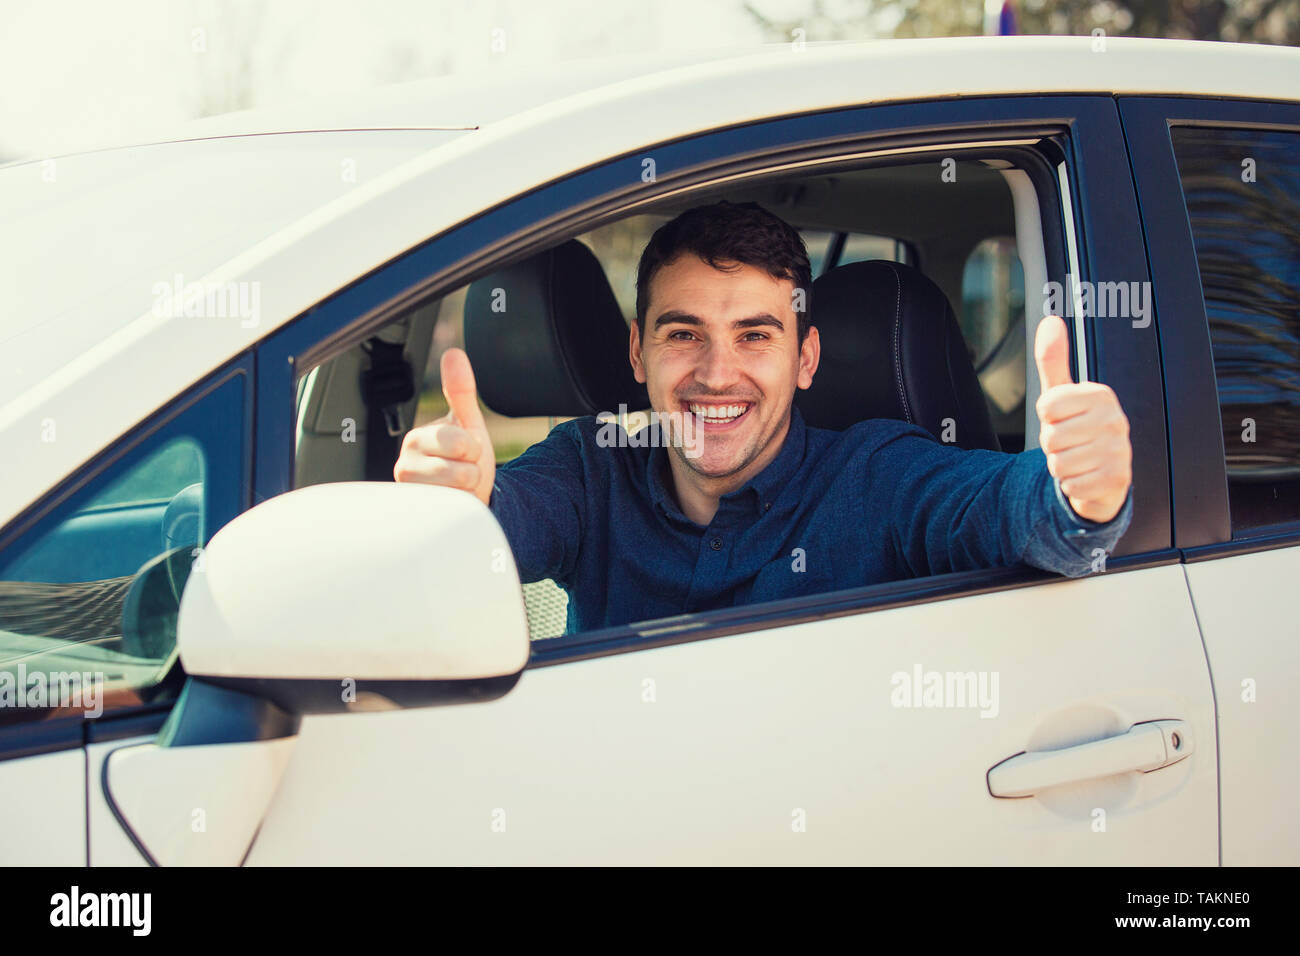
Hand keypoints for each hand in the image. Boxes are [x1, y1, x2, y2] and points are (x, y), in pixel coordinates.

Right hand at [393, 348, 495, 505]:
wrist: (466, 498)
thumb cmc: (463, 461)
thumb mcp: (467, 425)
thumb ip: (460, 391)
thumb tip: (454, 353)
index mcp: (416, 439)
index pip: (458, 442)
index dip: (473, 449)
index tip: (465, 451)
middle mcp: (405, 466)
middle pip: (460, 468)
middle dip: (473, 470)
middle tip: (462, 470)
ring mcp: (411, 494)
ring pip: (459, 491)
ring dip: (468, 491)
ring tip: (458, 488)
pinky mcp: (418, 517)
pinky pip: (454, 511)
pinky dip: (462, 507)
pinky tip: (452, 504)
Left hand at [1034, 315, 1131, 523]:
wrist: (1102, 473)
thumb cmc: (1077, 428)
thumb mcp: (1062, 394)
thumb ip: (1053, 360)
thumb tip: (1050, 321)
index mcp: (1102, 395)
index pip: (1047, 407)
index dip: (1047, 417)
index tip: (1063, 418)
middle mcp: (1116, 420)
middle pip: (1051, 438)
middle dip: (1052, 446)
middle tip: (1069, 443)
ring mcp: (1120, 451)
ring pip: (1059, 463)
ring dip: (1061, 467)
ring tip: (1077, 459)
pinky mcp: (1118, 481)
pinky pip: (1072, 486)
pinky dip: (1071, 486)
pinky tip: (1085, 477)